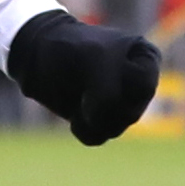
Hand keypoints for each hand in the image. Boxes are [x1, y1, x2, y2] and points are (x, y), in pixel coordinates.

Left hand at [5, 8, 162, 144]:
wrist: (38, 55)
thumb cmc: (70, 48)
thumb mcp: (95, 60)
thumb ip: (109, 93)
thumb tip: (105, 128)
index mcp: (146, 59)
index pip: (143, 87)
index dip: (117, 86)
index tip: (97, 67)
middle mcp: (139, 85)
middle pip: (130, 113)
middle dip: (102, 104)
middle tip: (84, 83)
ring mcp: (122, 105)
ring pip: (115, 128)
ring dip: (90, 116)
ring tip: (79, 92)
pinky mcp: (103, 121)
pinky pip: (99, 137)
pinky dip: (82, 126)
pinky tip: (75, 108)